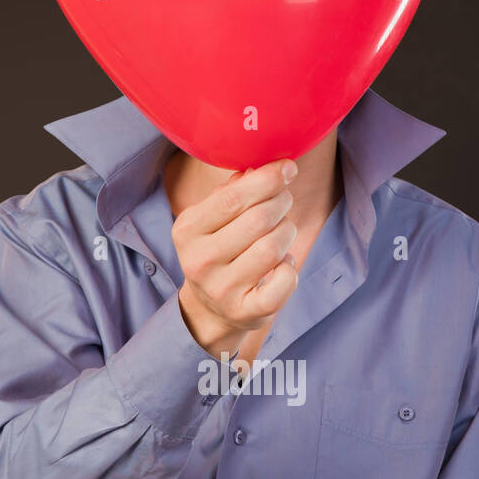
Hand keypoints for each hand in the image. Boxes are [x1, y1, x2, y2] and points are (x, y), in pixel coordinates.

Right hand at [173, 158, 299, 357]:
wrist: (212, 308)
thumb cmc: (219, 251)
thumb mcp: (213, 219)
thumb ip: (233, 191)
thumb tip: (263, 166)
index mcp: (187, 230)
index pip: (232, 198)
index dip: (266, 179)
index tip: (287, 168)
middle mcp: (200, 261)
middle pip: (259, 219)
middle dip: (281, 202)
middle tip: (284, 200)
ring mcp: (222, 289)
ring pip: (274, 247)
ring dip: (287, 232)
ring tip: (283, 231)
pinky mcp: (246, 312)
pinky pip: (284, 282)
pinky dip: (291, 268)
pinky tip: (282, 264)